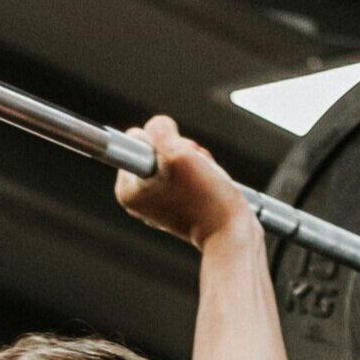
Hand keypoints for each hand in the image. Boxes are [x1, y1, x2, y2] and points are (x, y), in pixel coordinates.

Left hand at [112, 114, 254, 250]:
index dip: (164, 141)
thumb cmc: (206, 199)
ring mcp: (159, 199)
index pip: (138, 137)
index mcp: (127, 189)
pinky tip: (208, 184)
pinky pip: (187, 169)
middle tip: (194, 172)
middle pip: (157, 146)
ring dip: (194, 159)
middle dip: (181, 151)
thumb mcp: (179, 153)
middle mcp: (139, 196)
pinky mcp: (179, 200)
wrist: (232, 233)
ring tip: (203, 179)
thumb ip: (160, 131)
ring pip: (175, 155)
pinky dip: (200, 170)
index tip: (177, 165)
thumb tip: (156, 126)